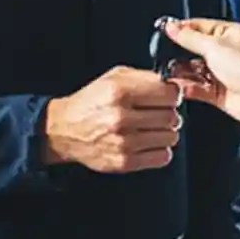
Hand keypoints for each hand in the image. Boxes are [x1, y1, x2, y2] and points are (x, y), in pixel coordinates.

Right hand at [43, 66, 181, 172]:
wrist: (65, 129)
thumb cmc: (91, 101)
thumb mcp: (113, 77)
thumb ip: (145, 77)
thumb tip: (174, 84)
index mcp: (120, 92)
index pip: (169, 95)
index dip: (172, 95)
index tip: (168, 97)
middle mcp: (121, 117)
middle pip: (171, 116)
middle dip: (168, 114)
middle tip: (158, 113)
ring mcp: (123, 142)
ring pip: (170, 137)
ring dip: (165, 133)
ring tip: (151, 128)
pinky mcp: (124, 162)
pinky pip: (162, 157)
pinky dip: (160, 150)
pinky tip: (148, 143)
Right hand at [162, 18, 239, 136]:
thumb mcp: (213, 46)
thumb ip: (189, 38)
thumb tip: (171, 27)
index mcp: (230, 33)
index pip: (200, 26)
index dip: (182, 28)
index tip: (165, 31)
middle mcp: (226, 52)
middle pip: (195, 48)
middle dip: (180, 52)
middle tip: (163, 54)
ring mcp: (222, 72)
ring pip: (194, 69)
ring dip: (181, 71)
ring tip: (169, 71)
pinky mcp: (217, 92)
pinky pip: (196, 87)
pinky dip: (187, 87)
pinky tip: (178, 85)